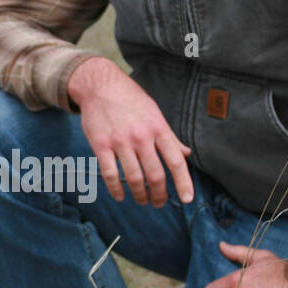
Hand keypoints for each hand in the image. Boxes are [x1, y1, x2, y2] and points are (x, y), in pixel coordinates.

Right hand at [67, 56, 193, 206]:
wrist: (100, 85)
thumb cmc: (130, 99)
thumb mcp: (155, 114)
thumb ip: (169, 137)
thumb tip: (185, 154)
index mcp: (158, 128)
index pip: (175, 160)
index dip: (183, 182)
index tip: (187, 198)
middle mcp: (141, 136)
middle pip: (155, 174)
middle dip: (159, 194)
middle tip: (159, 203)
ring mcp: (120, 141)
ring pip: (134, 178)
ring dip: (140, 195)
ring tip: (142, 200)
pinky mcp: (101, 145)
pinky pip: (110, 174)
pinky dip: (116, 189)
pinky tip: (120, 196)